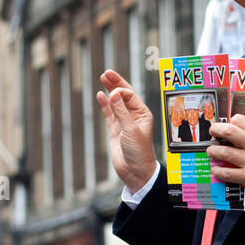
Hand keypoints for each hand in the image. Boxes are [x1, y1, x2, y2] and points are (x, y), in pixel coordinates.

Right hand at [97, 70, 157, 192]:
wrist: (135, 171)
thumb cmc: (139, 152)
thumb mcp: (131, 130)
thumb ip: (122, 112)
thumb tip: (114, 94)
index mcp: (143, 114)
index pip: (131, 95)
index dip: (121, 91)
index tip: (113, 94)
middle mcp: (134, 116)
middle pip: (124, 95)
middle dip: (116, 83)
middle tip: (107, 72)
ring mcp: (124, 122)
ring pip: (115, 102)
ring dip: (110, 91)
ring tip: (103, 78)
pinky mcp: (115, 130)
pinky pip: (109, 113)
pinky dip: (105, 104)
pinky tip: (100, 95)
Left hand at [206, 116, 244, 213]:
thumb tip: (232, 130)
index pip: (240, 119)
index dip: (228, 122)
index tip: (224, 126)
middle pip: (229, 131)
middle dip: (215, 130)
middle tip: (212, 133)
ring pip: (223, 151)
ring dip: (213, 151)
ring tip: (211, 152)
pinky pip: (226, 172)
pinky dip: (217, 171)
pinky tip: (217, 170)